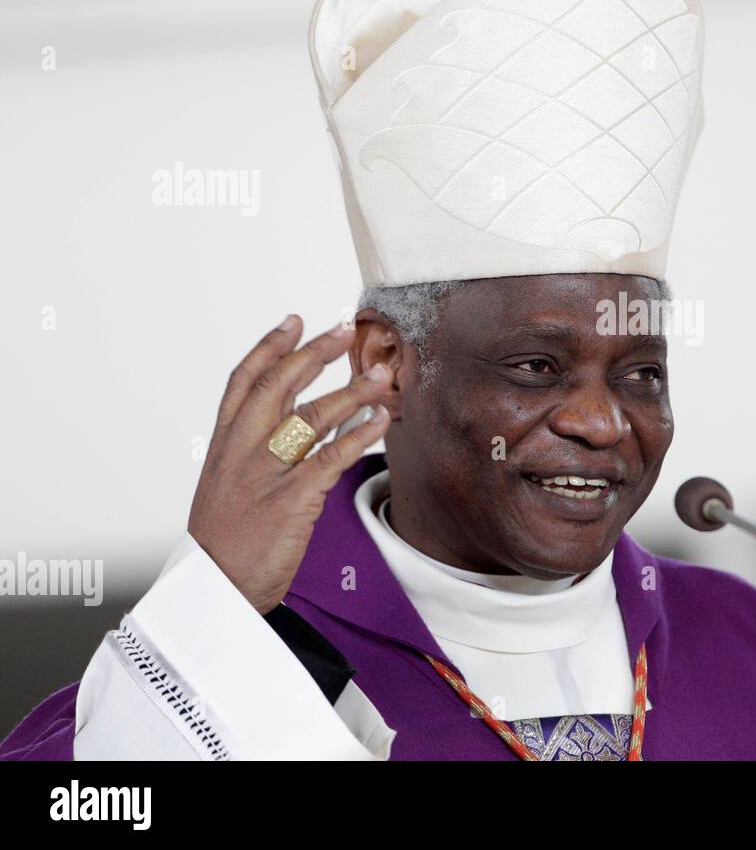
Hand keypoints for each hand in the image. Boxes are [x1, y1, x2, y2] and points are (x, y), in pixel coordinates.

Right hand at [187, 316, 391, 613]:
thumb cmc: (226, 544)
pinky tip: (382, 420)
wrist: (213, 594)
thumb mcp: (226, 489)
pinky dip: (360, 435)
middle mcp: (241, 453)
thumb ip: (252, 454)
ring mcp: (265, 474)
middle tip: (342, 329)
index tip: (294, 321)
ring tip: (381, 373)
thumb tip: (292, 424)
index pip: (242, 383)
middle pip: (277, 387)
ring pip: (310, 417)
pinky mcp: (292, 500)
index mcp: (223, 447)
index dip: (269, 348)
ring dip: (351, 391)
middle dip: (312, 354)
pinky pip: (331, 457)